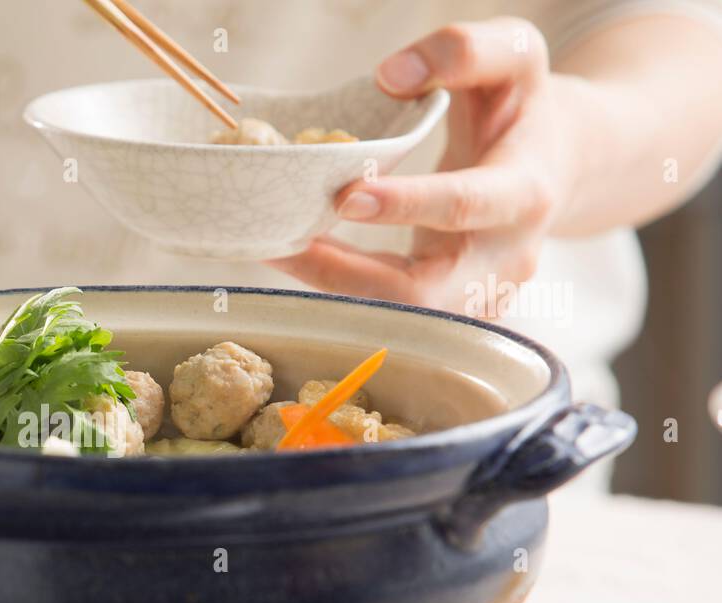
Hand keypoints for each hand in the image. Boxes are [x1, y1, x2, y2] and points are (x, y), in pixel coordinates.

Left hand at [267, 18, 572, 314]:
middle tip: (287, 241)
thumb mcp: (517, 56)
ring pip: (399, 315)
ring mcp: (481, 296)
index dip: (407, 205)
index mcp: (525, 192)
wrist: (559, 165)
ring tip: (278, 247)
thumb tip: (390, 77)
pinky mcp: (454, 312)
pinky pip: (391, 313)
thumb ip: (465, 50)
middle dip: (350, 274)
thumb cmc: (525, 108)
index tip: (345, 195)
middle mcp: (505, 258)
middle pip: (424, 291)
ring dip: (333, 287)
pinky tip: (300, 256)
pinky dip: (342, 290)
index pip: (464, 205)